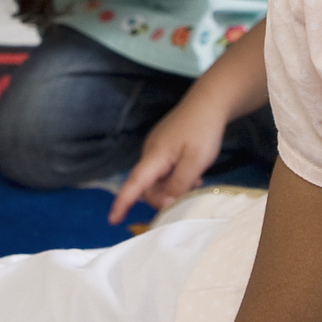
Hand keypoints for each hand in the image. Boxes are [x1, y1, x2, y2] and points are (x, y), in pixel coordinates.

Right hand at [109, 96, 227, 224]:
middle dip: (162, 198)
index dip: (122, 203)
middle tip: (187, 197)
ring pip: (158, 179)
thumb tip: (166, 203)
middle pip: (147, 186)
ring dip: (172, 188)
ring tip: (195, 182)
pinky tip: (193, 175)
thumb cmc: (202, 130)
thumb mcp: (195, 162)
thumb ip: (179, 185)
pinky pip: (165, 170)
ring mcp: (158, 148)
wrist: (209, 102)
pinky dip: (176, 178)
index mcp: (155, 156)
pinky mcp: (166, 146)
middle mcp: (151, 152)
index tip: (112, 220)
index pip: (134, 184)